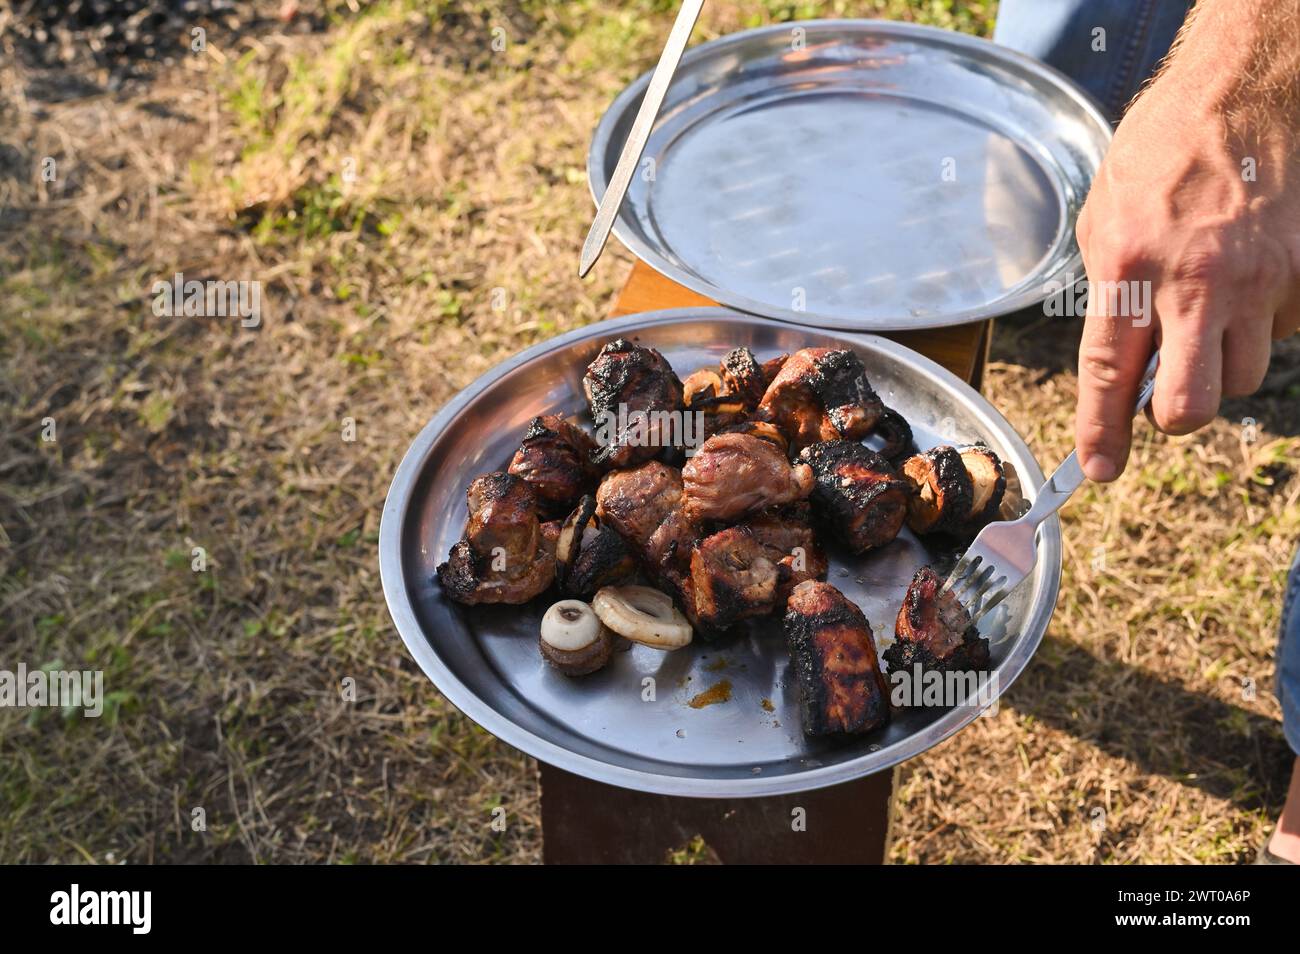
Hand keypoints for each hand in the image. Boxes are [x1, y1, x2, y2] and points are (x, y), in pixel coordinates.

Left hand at [1073, 0, 1299, 481]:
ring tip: (1206, 313)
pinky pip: (1281, 332)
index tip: (1100, 468)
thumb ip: (1110, 299)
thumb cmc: (1160, 153)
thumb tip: (1119, 369)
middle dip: (1175, 415)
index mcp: (1128, 269)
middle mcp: (1196, 283)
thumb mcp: (1102, 222)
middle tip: (1165, 392)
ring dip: (1220, 364)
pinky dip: (1261, 323)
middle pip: (1193, 405)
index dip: (1103, 433)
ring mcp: (1260, 280)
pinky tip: (1245, 280)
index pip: (1110, 375)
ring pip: (1244, 377)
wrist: (1241, 93)